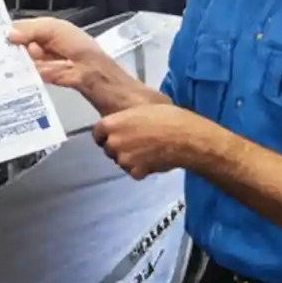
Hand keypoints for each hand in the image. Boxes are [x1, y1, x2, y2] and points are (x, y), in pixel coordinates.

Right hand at [8, 16, 108, 89]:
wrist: (88, 69)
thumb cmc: (76, 44)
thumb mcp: (53, 28)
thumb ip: (30, 29)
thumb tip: (9, 34)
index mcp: (40, 28)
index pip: (17, 26)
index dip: (6, 29)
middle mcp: (35, 43)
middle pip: (14, 43)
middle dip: (7, 44)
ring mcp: (34, 60)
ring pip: (15, 57)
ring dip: (12, 57)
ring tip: (4, 57)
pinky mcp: (35, 74)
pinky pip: (21, 71)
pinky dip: (17, 70)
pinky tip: (9, 69)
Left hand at [92, 104, 215, 179]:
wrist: (184, 137)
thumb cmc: (167, 118)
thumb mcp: (140, 110)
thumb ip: (126, 119)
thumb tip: (124, 125)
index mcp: (111, 124)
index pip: (97, 133)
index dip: (106, 135)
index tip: (114, 135)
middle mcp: (113, 142)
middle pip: (109, 148)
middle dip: (119, 147)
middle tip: (137, 143)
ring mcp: (123, 159)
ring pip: (121, 161)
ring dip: (131, 159)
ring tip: (148, 151)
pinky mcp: (135, 172)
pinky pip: (134, 172)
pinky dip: (142, 169)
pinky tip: (154, 160)